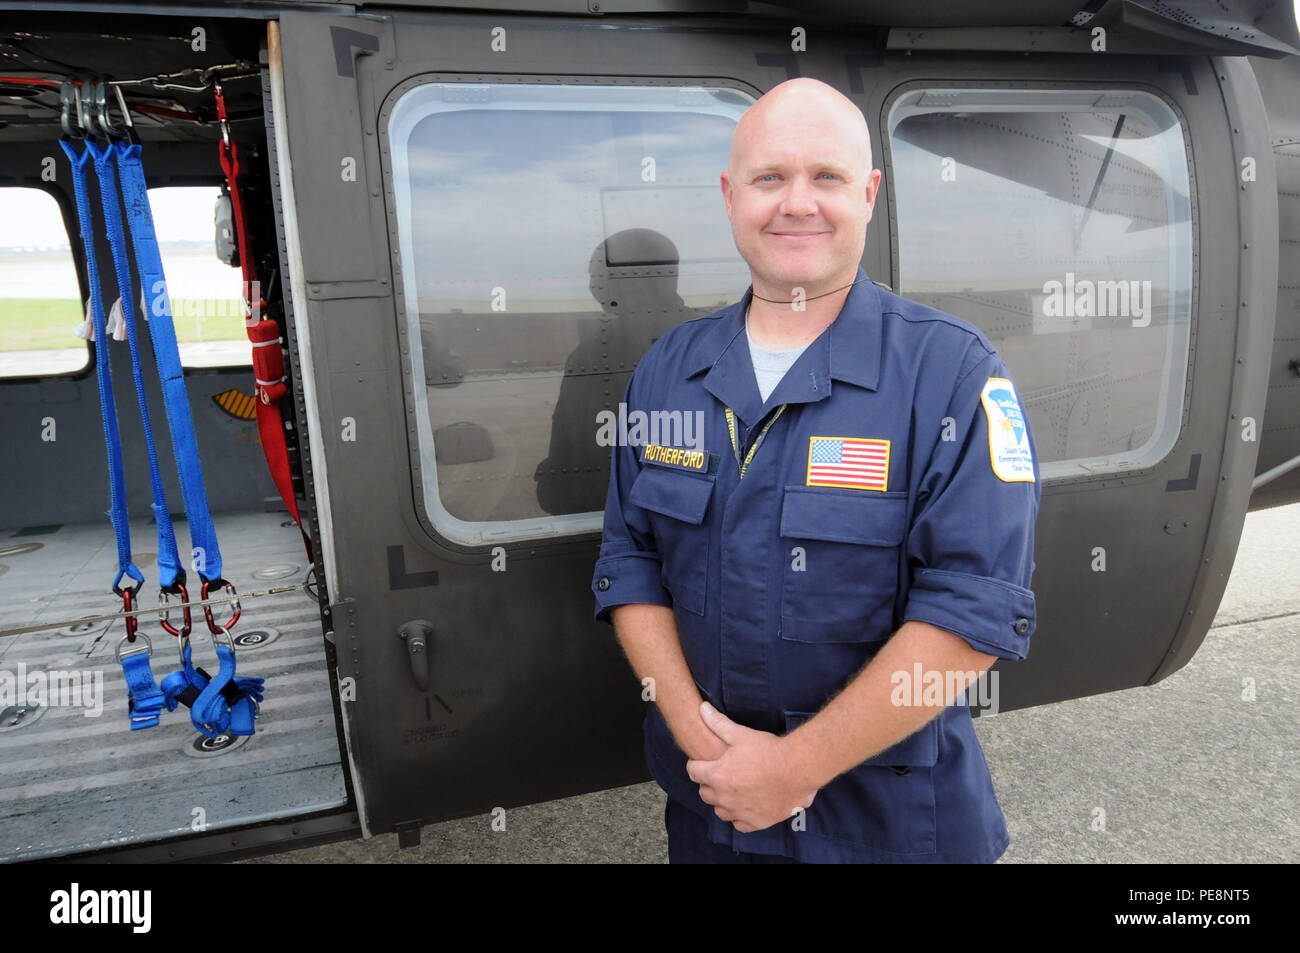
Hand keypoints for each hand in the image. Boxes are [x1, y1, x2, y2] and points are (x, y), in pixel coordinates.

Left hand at [686, 702, 817, 832]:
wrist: (797, 769)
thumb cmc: (768, 750)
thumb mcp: (740, 734)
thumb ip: (718, 723)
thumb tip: (702, 709)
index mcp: (717, 775)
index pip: (693, 772)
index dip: (697, 764)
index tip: (703, 761)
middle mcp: (724, 797)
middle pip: (704, 793)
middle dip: (708, 783)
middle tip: (719, 773)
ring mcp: (740, 812)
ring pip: (719, 811)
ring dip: (721, 801)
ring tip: (731, 790)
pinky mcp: (756, 822)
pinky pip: (739, 824)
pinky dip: (739, 817)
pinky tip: (745, 806)